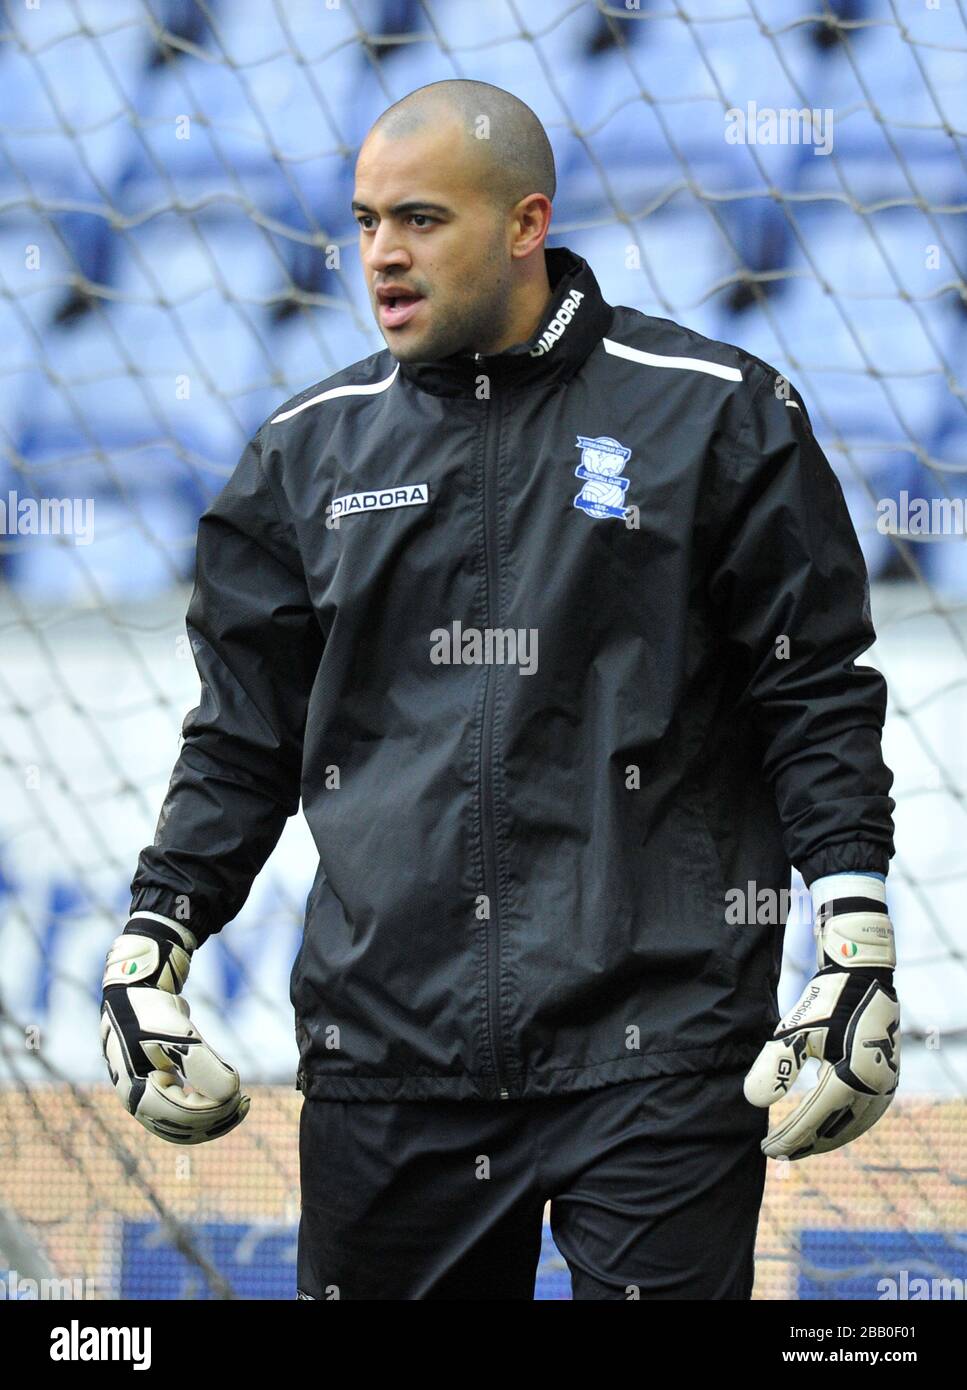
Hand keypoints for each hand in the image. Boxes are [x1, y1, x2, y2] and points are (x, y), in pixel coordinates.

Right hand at [100, 915, 249, 1144]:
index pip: (186, 1117)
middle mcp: (139, 1102)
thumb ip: (206, 1069)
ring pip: (182, 1126)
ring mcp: (145, 1097)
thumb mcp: (183, 1037)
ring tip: (241, 1102)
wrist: (135, 993)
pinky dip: (203, 1110)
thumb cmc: (154, 1013)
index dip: (218, 1110)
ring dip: (213, 1119)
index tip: (241, 1093)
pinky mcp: (155, 1089)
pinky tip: (224, 1096)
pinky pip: (180, 1113)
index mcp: (139, 1094)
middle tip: (246, 1102)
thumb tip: (231, 1095)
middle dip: (219, 1119)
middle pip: (185, 1129)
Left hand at [744, 873, 899, 1160]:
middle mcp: (876, 1085)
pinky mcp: (887, 1076)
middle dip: (807, 1143)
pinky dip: (844, 1125)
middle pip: (837, 1128)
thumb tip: (752, 1101)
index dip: (791, 1138)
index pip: (816, 1119)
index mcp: (854, 1076)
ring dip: (826, 1137)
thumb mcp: (796, 1030)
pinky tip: (827, 1127)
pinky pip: (865, 1113)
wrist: (861, 974)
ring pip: (854, 1124)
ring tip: (799, 1146)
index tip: (767, 1150)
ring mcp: (886, 1082)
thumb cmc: (826, 1000)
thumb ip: (776, 1064)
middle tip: (778, 1153)